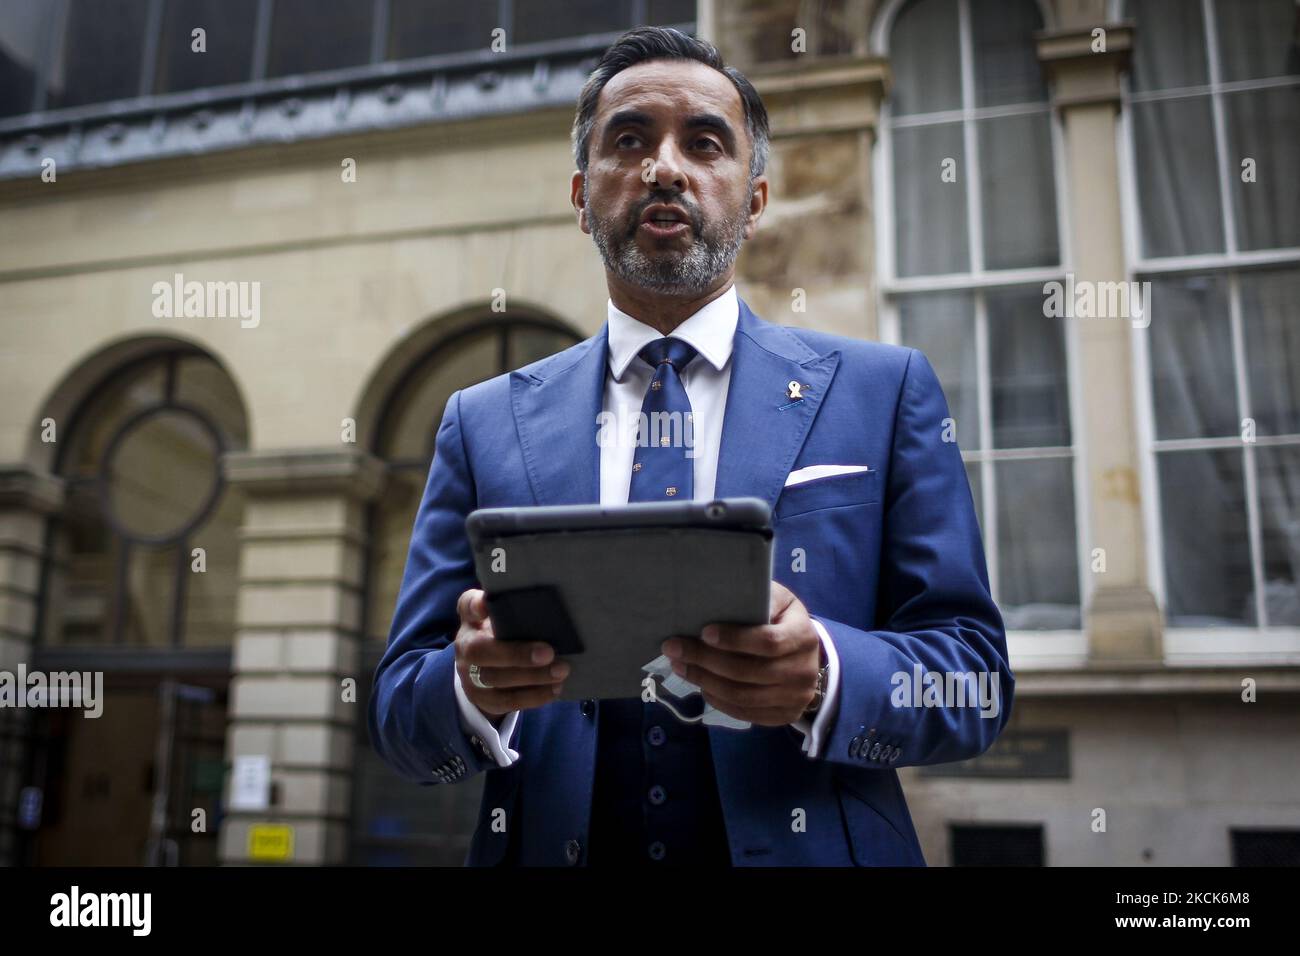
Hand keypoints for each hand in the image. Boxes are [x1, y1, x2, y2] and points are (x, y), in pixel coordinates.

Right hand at [455, 588, 568, 719]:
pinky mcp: (483, 699)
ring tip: (560, 672)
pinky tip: (554, 689)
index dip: (476, 605)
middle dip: (517, 654)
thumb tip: (535, 597)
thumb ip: (512, 606)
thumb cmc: (501, 635)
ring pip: (496, 679)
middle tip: (549, 653)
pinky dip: (533, 696)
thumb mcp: (500, 617)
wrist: (482, 670)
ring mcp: (470, 676)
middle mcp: (465, 648)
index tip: (487, 605)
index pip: (467, 606)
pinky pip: (506, 701)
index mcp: (472, 621)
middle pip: (482, 651)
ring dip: (532, 677)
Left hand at [660, 580, 821, 725]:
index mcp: (803, 636)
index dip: (734, 639)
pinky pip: (744, 712)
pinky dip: (717, 699)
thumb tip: (719, 602)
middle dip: (706, 660)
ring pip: (742, 696)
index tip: (704, 632)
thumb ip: (759, 599)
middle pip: (748, 672)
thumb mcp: (778, 600)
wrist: (807, 656)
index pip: (768, 641)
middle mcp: (803, 672)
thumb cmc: (783, 621)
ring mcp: (795, 698)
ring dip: (704, 681)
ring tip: (679, 665)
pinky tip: (700, 684)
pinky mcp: (784, 716)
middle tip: (674, 648)